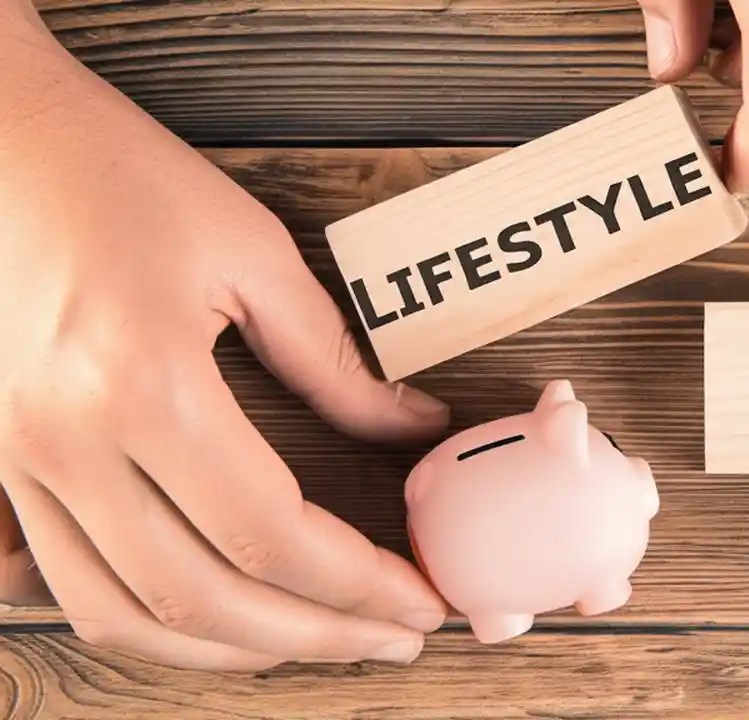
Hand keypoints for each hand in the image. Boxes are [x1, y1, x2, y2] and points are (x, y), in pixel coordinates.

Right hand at [0, 11, 449, 668]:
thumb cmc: (114, 171)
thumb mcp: (248, 250)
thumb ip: (333, 358)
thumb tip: (411, 426)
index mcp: (139, 383)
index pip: (271, 534)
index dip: (359, 584)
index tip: (418, 598)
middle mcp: (64, 442)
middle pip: (203, 599)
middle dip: (315, 636)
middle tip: (391, 636)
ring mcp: (13, 462)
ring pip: (123, 614)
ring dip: (230, 650)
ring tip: (313, 639)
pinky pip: (60, 581)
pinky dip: (140, 620)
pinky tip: (201, 618)